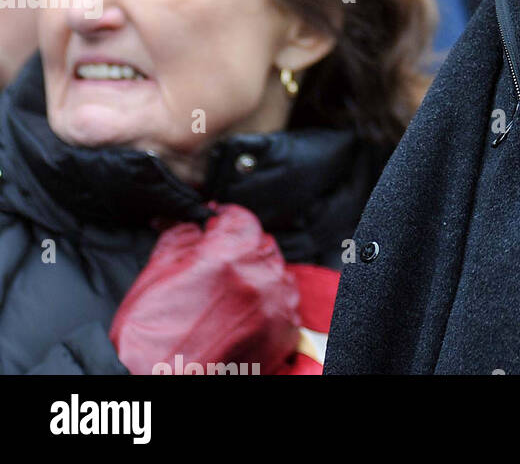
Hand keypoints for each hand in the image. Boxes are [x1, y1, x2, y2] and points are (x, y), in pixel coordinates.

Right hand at [110, 203, 300, 375]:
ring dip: (255, 275)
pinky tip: (242, 314)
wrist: (158, 388)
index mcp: (226, 254)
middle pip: (258, 243)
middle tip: (216, 267)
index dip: (223, 220)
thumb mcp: (154, 275)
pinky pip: (284, 302)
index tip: (215, 227)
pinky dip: (268, 303)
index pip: (238, 216)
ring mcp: (274, 303)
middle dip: (238, 249)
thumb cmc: (148, 337)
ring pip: (274, 270)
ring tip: (227, 296)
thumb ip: (178, 237)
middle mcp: (257, 274)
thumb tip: (189, 221)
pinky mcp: (283, 330)